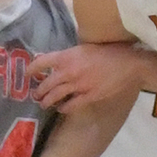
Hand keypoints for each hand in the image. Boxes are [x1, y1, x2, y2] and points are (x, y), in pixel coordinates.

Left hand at [29, 44, 147, 112]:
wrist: (129, 64)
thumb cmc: (110, 51)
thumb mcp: (85, 47)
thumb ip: (71, 55)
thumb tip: (59, 60)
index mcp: (67, 56)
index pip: (41, 62)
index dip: (31, 69)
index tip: (27, 74)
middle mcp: (69, 71)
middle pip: (46, 84)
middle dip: (38, 91)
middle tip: (35, 94)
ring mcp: (78, 86)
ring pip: (55, 97)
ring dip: (47, 101)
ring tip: (44, 104)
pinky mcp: (88, 96)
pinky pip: (70, 105)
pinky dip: (63, 108)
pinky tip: (61, 109)